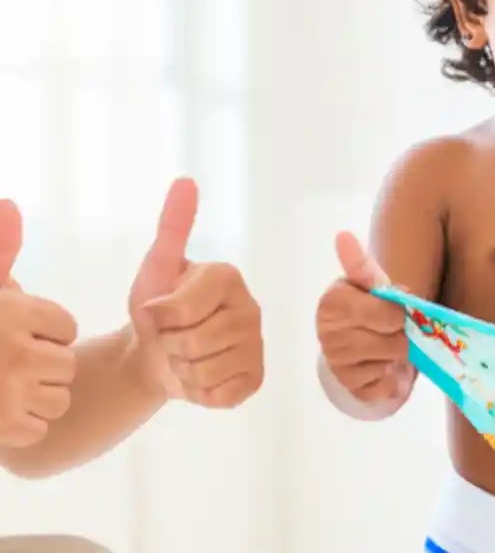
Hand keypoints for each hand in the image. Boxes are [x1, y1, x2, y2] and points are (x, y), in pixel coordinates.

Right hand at [0, 200, 75, 446]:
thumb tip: (9, 203)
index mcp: (12, 313)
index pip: (66, 328)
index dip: (42, 332)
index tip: (10, 332)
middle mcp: (15, 353)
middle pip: (66, 365)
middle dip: (41, 366)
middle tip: (2, 363)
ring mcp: (8, 394)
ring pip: (59, 398)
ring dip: (34, 398)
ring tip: (0, 387)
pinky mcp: (0, 429)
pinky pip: (37, 430)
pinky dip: (18, 427)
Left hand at [128, 179, 263, 407]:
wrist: (157, 356)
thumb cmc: (156, 308)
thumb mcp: (156, 268)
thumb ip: (172, 227)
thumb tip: (185, 180)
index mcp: (229, 277)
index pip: (179, 309)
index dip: (158, 318)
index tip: (159, 311)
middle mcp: (252, 308)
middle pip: (193, 342)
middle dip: (169, 345)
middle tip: (172, 337)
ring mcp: (257, 346)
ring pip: (204, 371)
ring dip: (182, 370)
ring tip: (184, 356)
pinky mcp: (256, 379)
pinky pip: (218, 394)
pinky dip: (199, 392)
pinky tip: (200, 376)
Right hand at [316, 232, 412, 402]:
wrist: (355, 349)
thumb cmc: (367, 310)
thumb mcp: (369, 285)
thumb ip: (363, 266)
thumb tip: (342, 236)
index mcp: (333, 303)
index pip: (388, 312)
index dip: (400, 313)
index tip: (398, 311)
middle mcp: (330, 334)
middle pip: (395, 338)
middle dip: (404, 334)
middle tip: (398, 330)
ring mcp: (338, 364)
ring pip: (393, 361)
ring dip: (400, 355)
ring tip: (390, 346)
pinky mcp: (351, 388)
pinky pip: (387, 386)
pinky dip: (393, 378)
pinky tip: (384, 367)